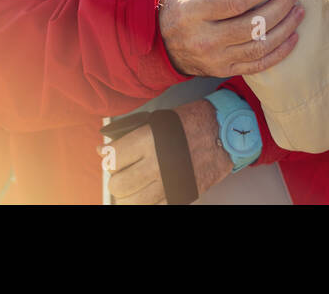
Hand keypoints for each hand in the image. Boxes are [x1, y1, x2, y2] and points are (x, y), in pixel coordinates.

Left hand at [103, 99, 233, 204]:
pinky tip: (150, 191)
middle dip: (117, 179)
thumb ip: (128, 135)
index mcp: (149, 139)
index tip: (114, 158)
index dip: (110, 159)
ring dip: (130, 194)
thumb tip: (102, 149)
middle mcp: (157, 163)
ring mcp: (170, 182)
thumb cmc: (192, 121)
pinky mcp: (181, 195)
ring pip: (132, 202)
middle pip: (118, 185)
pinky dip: (147, 202)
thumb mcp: (158, 120)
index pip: (113, 159)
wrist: (225, 132)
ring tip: (136, 185)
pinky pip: (154, 208)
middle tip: (124, 172)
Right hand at [155, 0, 303, 76]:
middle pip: (251, 26)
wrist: (161, 45)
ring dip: (284, 29)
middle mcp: (204, 39)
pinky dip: (279, 52)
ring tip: (298, 11)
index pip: (234, 3)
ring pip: (258, 47)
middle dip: (278, 9)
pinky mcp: (224, 70)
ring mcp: (216, 58)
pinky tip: (292, 37)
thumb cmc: (177, 6)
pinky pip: (257, 65)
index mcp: (193, 13)